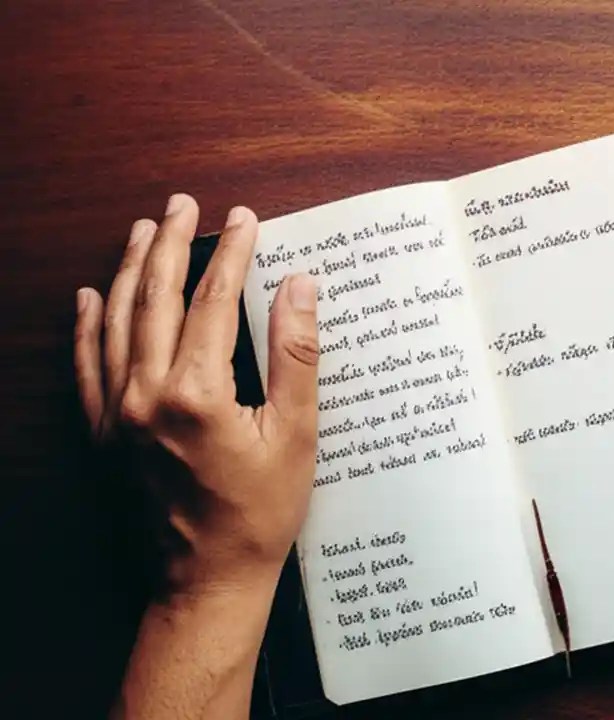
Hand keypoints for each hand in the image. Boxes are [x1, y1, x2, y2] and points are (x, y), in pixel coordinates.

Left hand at [74, 194, 319, 597]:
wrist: (203, 581)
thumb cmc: (257, 516)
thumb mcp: (295, 436)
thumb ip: (295, 355)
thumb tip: (299, 287)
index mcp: (196, 393)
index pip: (214, 302)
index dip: (231, 254)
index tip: (244, 219)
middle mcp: (146, 395)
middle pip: (156, 299)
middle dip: (172, 244)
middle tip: (184, 203)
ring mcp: (116, 415)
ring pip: (116, 323)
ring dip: (130, 270)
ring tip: (142, 230)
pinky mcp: (102, 435)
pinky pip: (87, 367)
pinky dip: (87, 327)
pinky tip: (91, 297)